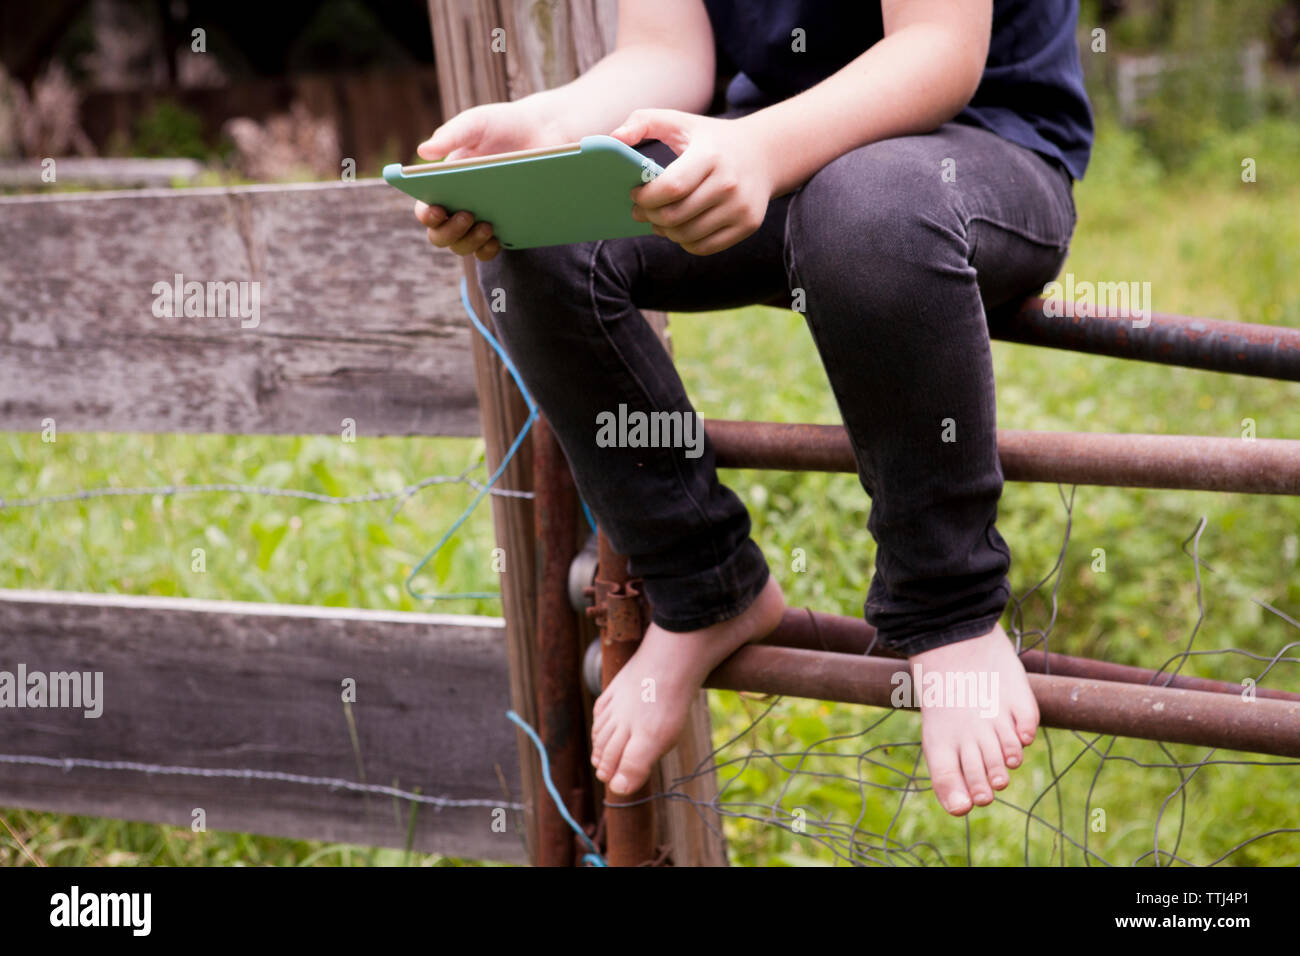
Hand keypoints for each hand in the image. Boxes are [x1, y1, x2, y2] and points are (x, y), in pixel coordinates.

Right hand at [412, 101, 566, 261]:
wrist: (543, 133)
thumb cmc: (503, 125)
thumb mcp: (476, 123)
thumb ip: (451, 135)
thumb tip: (423, 151)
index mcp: (445, 183)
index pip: (425, 208)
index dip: (426, 214)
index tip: (438, 210)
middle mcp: (457, 205)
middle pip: (440, 235)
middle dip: (449, 232)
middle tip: (468, 215)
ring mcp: (478, 220)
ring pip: (462, 246)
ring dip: (469, 242)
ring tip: (487, 225)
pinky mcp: (501, 229)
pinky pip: (487, 251)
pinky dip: (488, 250)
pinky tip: (498, 239)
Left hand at [610, 108, 774, 255]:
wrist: (763, 154)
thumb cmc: (711, 139)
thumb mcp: (680, 122)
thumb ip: (643, 122)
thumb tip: (614, 139)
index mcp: (711, 155)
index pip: (671, 187)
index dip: (646, 197)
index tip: (634, 193)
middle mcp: (730, 183)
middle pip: (676, 216)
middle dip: (649, 216)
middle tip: (639, 210)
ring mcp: (741, 207)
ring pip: (687, 236)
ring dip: (664, 232)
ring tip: (657, 220)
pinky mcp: (747, 225)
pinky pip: (704, 247)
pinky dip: (684, 242)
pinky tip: (678, 229)